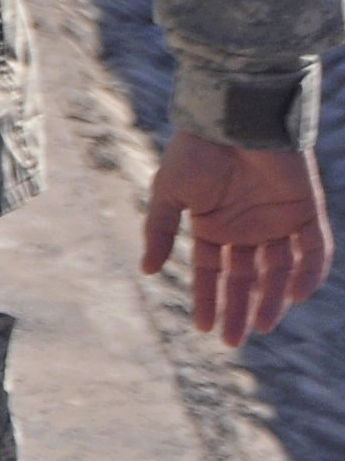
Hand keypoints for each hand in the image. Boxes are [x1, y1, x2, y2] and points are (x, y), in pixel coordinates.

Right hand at [142, 129, 333, 345]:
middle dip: (239, 308)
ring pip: (279, 270)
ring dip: (272, 298)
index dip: (208, 299)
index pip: (212, 272)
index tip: (205, 329)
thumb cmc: (195, 152)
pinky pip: (314, 248)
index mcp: (213, 226)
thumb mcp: (167, 193)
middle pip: (246, 278)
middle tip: (234, 341)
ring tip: (262, 325)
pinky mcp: (306, 210)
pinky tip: (295, 295)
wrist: (233, 119)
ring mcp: (277, 221)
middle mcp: (246, 228)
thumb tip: (147, 270)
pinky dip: (308, 272)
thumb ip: (159, 230)